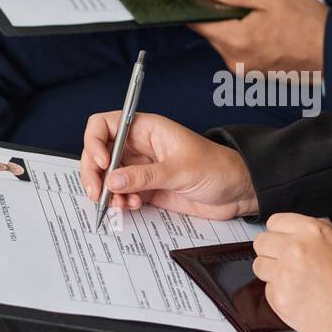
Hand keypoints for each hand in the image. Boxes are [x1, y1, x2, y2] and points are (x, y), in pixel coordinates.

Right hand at [81, 111, 257, 219]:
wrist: (237, 191)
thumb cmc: (217, 168)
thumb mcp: (181, 170)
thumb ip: (145, 176)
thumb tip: (112, 180)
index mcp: (147, 129)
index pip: (105, 125)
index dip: (96, 142)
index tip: (103, 163)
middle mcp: (139, 146)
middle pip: (99, 153)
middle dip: (94, 173)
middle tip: (98, 193)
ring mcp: (141, 168)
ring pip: (107, 176)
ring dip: (107, 192)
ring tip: (121, 204)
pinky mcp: (145, 188)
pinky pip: (120, 194)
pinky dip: (119, 202)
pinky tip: (132, 206)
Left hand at [190, 0, 326, 73]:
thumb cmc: (309, 24)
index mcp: (236, 40)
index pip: (198, 23)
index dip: (198, 6)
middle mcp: (236, 61)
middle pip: (212, 33)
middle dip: (221, 16)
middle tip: (245, 2)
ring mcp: (246, 70)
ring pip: (226, 43)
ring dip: (235, 28)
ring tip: (262, 18)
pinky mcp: (255, 74)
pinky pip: (240, 53)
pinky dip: (246, 40)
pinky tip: (266, 31)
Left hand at [252, 214, 331, 331]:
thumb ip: (317, 234)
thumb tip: (299, 231)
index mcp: (313, 231)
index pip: (275, 222)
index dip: (280, 234)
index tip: (283, 241)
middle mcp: (295, 249)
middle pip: (262, 242)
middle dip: (271, 251)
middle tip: (285, 263)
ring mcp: (284, 274)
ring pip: (259, 265)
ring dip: (272, 272)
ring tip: (293, 281)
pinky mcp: (279, 299)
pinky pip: (267, 290)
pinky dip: (279, 294)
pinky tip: (299, 297)